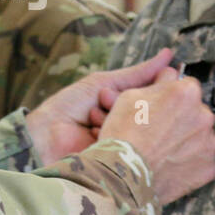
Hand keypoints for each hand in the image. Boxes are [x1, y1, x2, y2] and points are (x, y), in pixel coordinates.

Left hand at [25, 49, 174, 165]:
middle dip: (126, 102)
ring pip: (138, 127)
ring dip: (114, 117)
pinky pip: (128, 143)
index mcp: (126, 107)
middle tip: (102, 100)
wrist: (45, 136)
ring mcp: (125, 144)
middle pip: (147, 111)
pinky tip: (93, 132)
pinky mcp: (120, 159)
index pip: (153, 96)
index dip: (152, 88)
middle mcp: (129, 125)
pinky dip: (110, 133)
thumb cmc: (69, 107)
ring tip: (91, 116)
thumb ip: (137, 74)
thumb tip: (168, 55)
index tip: (155, 82)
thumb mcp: (104, 83)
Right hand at [98, 67, 214, 204]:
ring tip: (163, 149)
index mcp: (187, 93)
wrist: (124, 174)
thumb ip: (158, 82)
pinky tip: (170, 163)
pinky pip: (201, 160)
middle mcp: (204, 116)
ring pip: (200, 136)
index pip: (187, 86)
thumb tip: (170, 74)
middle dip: (182, 118)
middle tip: (159, 130)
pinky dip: (189, 162)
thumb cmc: (124, 133)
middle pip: (196, 112)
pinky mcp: (208, 168)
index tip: (161, 107)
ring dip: (187, 140)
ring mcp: (209, 144)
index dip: (171, 96)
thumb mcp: (131, 95)